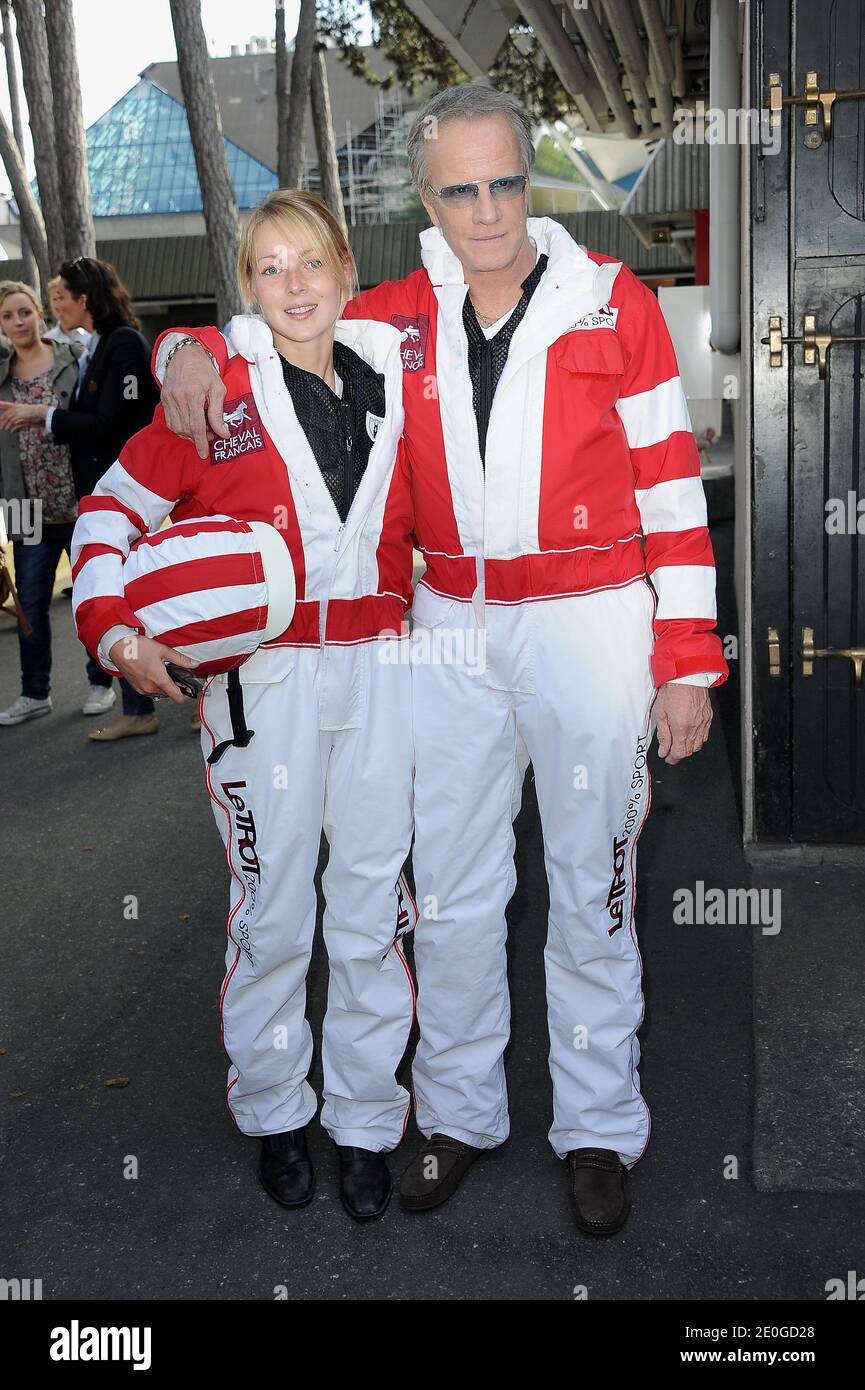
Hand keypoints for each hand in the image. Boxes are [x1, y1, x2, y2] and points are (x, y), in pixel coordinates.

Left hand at [0, 402, 47, 430]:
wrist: (41, 411)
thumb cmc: (36, 414)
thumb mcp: (27, 415)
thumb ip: (21, 418)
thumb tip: (16, 422)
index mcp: (17, 406)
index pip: (6, 404)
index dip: (1, 404)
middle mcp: (16, 408)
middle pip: (6, 413)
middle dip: (1, 419)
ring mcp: (17, 411)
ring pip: (8, 418)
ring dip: (5, 424)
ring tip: (3, 429)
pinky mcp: (19, 416)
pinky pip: (12, 421)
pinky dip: (10, 426)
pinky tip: (10, 430)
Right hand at [108, 633, 196, 703]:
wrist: (118, 647)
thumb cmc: (138, 648)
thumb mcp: (163, 650)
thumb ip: (180, 659)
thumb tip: (195, 664)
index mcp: (159, 680)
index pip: (178, 698)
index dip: (187, 694)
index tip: (189, 688)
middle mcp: (150, 689)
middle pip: (170, 695)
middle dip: (175, 686)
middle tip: (175, 673)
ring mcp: (142, 690)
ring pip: (160, 693)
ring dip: (164, 686)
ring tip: (163, 671)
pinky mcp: (136, 688)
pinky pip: (150, 691)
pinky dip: (155, 685)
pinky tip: (153, 673)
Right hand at [162, 342, 227, 459]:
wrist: (184, 354)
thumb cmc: (204, 369)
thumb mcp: (217, 389)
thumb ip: (218, 413)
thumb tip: (223, 433)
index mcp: (192, 394)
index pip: (196, 426)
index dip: (201, 442)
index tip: (204, 454)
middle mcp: (177, 398)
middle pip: (186, 429)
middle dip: (198, 438)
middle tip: (211, 435)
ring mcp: (168, 399)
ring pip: (177, 428)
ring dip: (190, 434)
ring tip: (202, 428)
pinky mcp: (163, 399)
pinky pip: (170, 421)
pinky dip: (181, 428)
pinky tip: (191, 423)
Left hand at [654, 683, 712, 763]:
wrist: (687, 677)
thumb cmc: (673, 691)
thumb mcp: (661, 714)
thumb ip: (663, 735)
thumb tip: (663, 750)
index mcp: (682, 728)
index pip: (679, 752)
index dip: (672, 758)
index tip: (667, 758)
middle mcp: (695, 727)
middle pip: (689, 750)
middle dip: (679, 754)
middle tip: (670, 752)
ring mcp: (703, 723)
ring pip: (698, 744)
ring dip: (688, 747)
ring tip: (679, 743)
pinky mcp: (708, 717)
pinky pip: (705, 735)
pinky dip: (697, 739)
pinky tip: (690, 735)